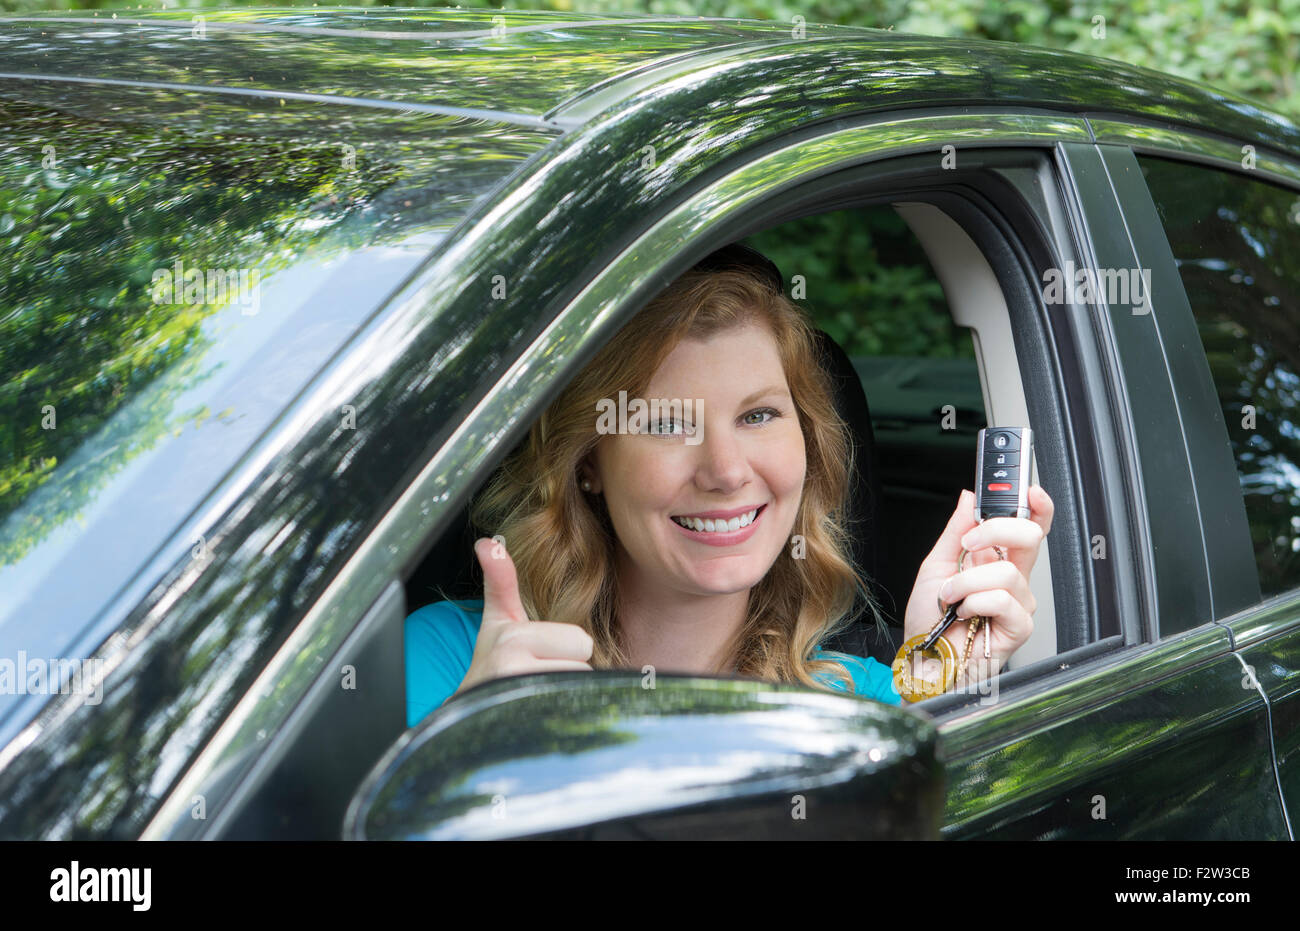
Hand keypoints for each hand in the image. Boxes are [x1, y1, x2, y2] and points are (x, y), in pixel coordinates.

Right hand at [449, 537, 594, 700]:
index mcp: (513, 638)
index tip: (536, 653)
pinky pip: (573, 712)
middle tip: (537, 674)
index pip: (581, 641)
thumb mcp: (498, 620)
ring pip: (578, 691)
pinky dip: (565, 712)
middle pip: (583, 667)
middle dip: (566, 671)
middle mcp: (513, 670)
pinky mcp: (530, 725)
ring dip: (564, 694)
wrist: (468, 714)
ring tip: (536, 694)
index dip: (564, 648)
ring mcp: (520, 702)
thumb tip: (488, 542)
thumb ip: (501, 580)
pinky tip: (540, 712)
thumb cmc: (493, 662)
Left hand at [901, 486, 1053, 687]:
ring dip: (967, 582)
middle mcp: (1012, 578)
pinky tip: (965, 614)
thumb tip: (969, 497)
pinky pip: (1003, 599)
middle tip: (968, 546)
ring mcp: (1019, 602)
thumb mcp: (935, 565)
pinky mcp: (1019, 626)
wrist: (923, 658)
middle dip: (994, 532)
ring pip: (1006, 571)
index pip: (1028, 526)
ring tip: (952, 598)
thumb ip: (956, 530)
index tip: (1029, 489)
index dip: (1036, 506)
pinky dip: (974, 603)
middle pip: (1030, 537)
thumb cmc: (928, 620)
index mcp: (995, 559)